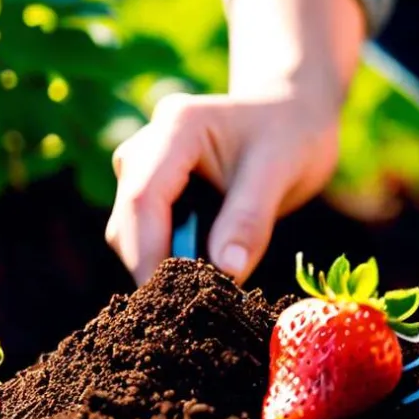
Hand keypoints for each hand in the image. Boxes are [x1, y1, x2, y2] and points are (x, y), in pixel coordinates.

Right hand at [106, 91, 338, 284]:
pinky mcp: (152, 193)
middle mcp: (147, 145)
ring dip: (163, 266)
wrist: (290, 114)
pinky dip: (173, 260)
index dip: (150, 251)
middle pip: (128, 219)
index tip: (175, 296)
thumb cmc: (290, 132)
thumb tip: (227, 273)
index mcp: (176, 127)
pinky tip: (207, 275)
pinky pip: (149, 236)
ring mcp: (144, 169)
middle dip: (154, 265)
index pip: (143, 196)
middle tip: (197, 305)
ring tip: (212, 289)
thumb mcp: (280, 170)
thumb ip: (249, 219)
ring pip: (132, 233)